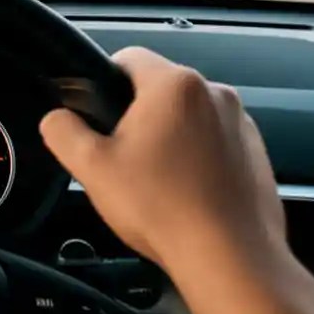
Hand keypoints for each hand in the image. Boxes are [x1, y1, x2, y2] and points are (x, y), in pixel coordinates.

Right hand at [39, 47, 285, 272]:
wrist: (229, 256)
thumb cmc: (160, 207)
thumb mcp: (92, 169)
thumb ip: (63, 132)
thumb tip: (56, 118)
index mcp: (174, 84)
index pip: (129, 57)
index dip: (104, 82)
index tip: (97, 117)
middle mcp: (215, 93)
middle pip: (161, 90)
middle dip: (138, 117)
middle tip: (123, 160)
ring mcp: (242, 123)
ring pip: (190, 117)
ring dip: (171, 138)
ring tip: (157, 183)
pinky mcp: (257, 153)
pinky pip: (217, 142)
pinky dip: (199, 159)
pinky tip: (187, 194)